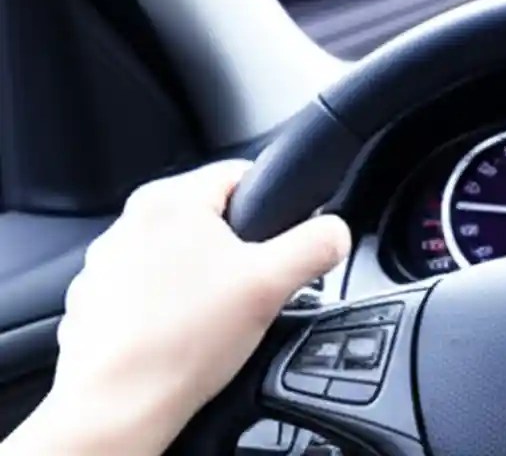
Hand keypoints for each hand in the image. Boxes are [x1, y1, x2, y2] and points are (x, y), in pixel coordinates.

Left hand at [1, 160, 350, 455]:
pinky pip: (147, 289)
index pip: (241, 174)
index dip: (273, 208)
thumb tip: (336, 232)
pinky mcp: (96, 298)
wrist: (120, 404)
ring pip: (178, 256)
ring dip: (200, 280)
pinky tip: (181, 335)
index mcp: (171, 200)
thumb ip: (316, 246)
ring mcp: (107, 262)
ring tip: (213, 320)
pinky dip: (167, 307)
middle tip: (250, 292)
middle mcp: (130, 222)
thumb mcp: (273, 284)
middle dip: (237, 254)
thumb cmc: (182, 343)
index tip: (280, 245)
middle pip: (210, 220)